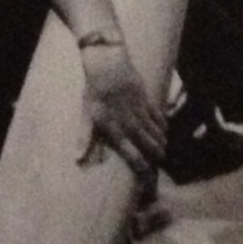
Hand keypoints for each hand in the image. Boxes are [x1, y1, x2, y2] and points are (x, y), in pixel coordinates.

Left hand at [77, 43, 165, 179]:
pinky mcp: (146, 99)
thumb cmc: (94, 92)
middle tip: (161, 163)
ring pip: (155, 131)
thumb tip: (77, 158)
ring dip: (160, 141)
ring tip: (164, 150)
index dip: (141, 166)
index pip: (131, 154)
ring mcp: (140, 112)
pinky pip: (158, 115)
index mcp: (116, 130)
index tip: (147, 176)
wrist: (108, 66)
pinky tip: (165, 129)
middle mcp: (131, 124)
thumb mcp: (87, 115)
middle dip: (155, 155)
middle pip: (147, 144)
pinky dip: (162, 124)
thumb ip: (85, 138)